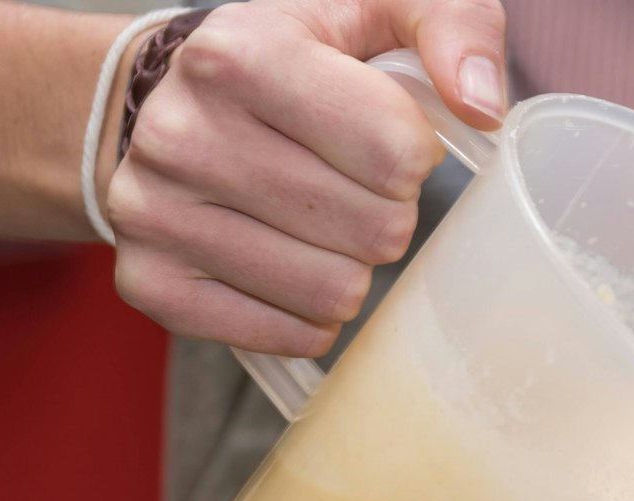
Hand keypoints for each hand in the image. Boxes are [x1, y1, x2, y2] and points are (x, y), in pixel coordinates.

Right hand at [107, 0, 507, 356]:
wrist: (157, 103)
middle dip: (385, 213)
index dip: (412, 156)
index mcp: (240, 54)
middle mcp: (181, 133)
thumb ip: (453, 27)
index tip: (384, 138)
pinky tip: (286, 262)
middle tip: (350, 186)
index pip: (397, 154)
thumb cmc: (291, 62)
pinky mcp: (150, 283)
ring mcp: (154, 213)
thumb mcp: (372, 12)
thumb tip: (483, 106)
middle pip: (376, 231)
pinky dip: (308, 314)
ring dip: (350, 267)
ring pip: (336, 293)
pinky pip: (289, 336)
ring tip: (317, 223)